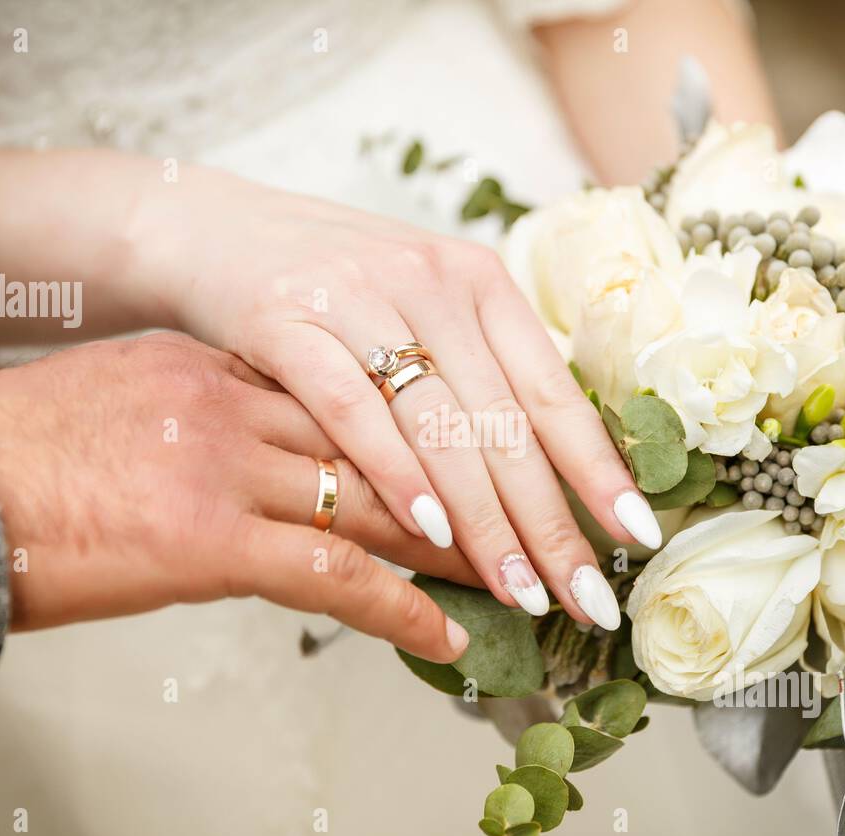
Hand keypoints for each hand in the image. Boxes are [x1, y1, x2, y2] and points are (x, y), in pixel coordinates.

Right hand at [0, 333, 476, 661]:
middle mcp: (238, 404)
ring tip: (514, 575)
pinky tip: (444, 631)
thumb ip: (212, 409)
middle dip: (467, 481)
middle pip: (386, 440)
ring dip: (456, 546)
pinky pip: (332, 575)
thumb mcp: (133, 399)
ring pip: (376, 503)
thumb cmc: (27, 451)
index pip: (356, 394)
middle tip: (532, 510)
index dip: (427, 428)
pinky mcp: (211, 537)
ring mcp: (228, 467)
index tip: (479, 449)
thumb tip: (265, 437)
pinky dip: (397, 608)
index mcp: (222, 368)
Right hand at [129, 172, 662, 628]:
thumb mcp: (418, 306)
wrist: (209, 227)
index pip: (551, 390)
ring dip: (484, 520)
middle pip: (504, 422)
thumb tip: (545, 474)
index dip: (596, 467)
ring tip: (519, 590)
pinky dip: (395, 472)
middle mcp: (431, 282)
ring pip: (439, 425)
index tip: (635, 534)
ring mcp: (360, 298)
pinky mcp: (288, 320)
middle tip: (584, 598)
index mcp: (478, 281)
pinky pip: (352, 409)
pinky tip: (428, 531)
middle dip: (549, 522)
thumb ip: (475, 370)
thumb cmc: (331, 287)